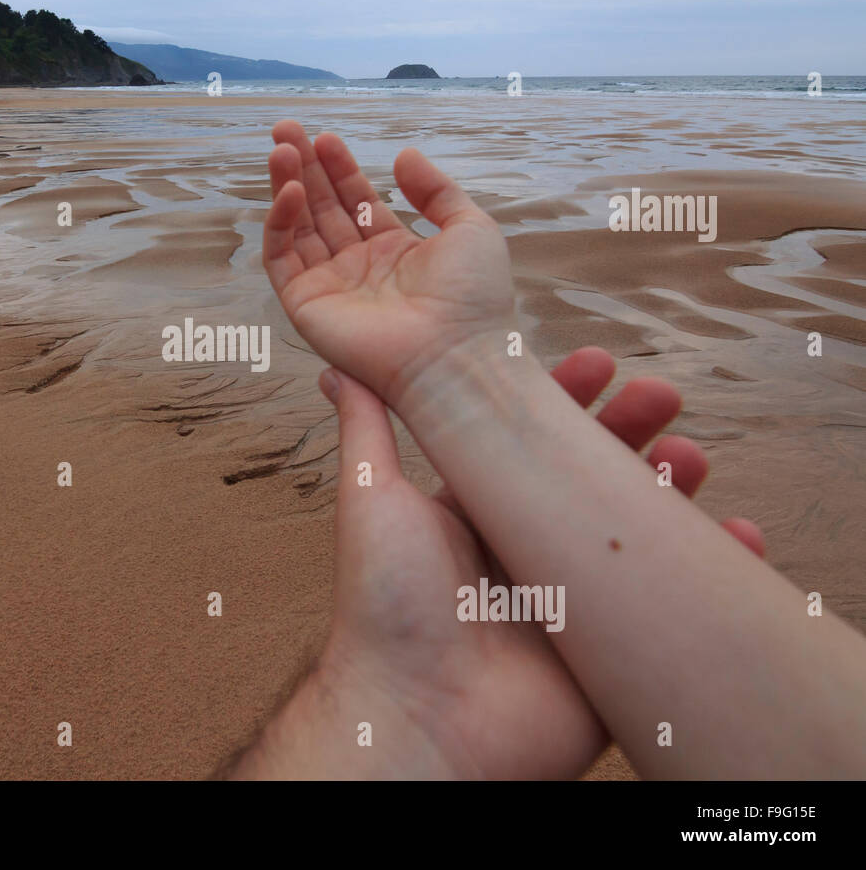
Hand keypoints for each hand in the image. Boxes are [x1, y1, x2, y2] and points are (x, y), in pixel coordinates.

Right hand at [262, 121, 514, 406]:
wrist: (456, 354)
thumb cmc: (473, 298)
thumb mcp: (470, 227)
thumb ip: (436, 189)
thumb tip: (402, 155)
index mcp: (394, 251)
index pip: (356, 201)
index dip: (340, 167)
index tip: (326, 136)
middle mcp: (358, 267)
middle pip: (322, 208)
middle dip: (304, 167)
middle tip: (286, 128)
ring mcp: (330, 286)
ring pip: (297, 228)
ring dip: (286, 186)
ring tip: (281, 147)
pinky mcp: (305, 305)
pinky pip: (282, 259)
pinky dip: (279, 223)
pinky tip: (289, 191)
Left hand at [303, 349, 763, 779]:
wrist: (419, 715)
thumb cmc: (385, 605)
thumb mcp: (371, 500)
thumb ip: (368, 432)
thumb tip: (340, 369)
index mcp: (480, 516)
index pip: (532, 446)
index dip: (568, 402)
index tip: (601, 362)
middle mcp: (527, 553)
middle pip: (591, 480)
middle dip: (631, 433)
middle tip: (664, 394)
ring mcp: (571, 601)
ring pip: (634, 532)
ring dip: (672, 489)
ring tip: (693, 454)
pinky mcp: (609, 648)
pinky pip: (668, 604)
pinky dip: (709, 568)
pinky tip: (737, 535)